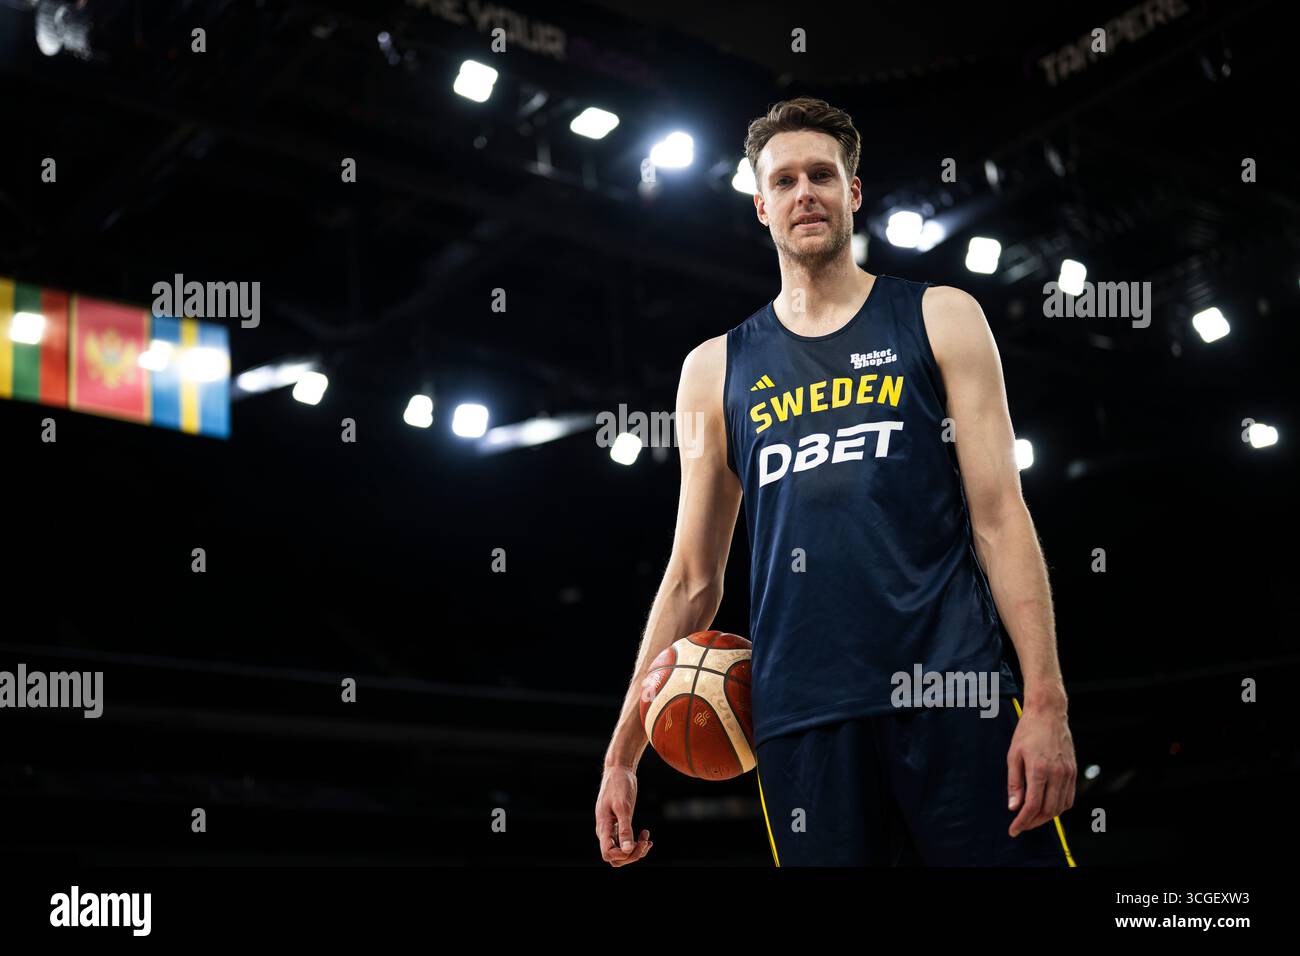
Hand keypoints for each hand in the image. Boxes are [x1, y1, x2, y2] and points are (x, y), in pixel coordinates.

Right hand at [595, 765, 652, 865]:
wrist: (618, 770)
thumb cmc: (619, 785)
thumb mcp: (623, 806)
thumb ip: (624, 829)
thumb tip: (627, 850)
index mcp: (603, 827)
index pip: (608, 854)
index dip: (623, 855)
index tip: (636, 844)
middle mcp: (605, 831)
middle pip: (615, 857)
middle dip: (632, 855)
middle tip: (646, 842)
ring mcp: (611, 829)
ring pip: (621, 852)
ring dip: (635, 851)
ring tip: (647, 839)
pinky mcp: (618, 824)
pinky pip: (625, 842)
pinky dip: (636, 843)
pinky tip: (645, 835)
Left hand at [1007, 704, 1075, 836]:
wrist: (1048, 713)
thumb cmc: (1027, 732)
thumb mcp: (1013, 755)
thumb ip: (1014, 783)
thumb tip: (1013, 807)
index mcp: (1039, 770)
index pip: (1032, 806)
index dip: (1022, 821)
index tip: (1013, 830)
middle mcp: (1057, 774)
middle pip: (1048, 810)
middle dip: (1033, 822)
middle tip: (1021, 825)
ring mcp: (1068, 773)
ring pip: (1061, 807)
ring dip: (1047, 817)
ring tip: (1032, 818)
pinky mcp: (1073, 771)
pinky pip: (1069, 798)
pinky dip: (1059, 807)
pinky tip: (1047, 807)